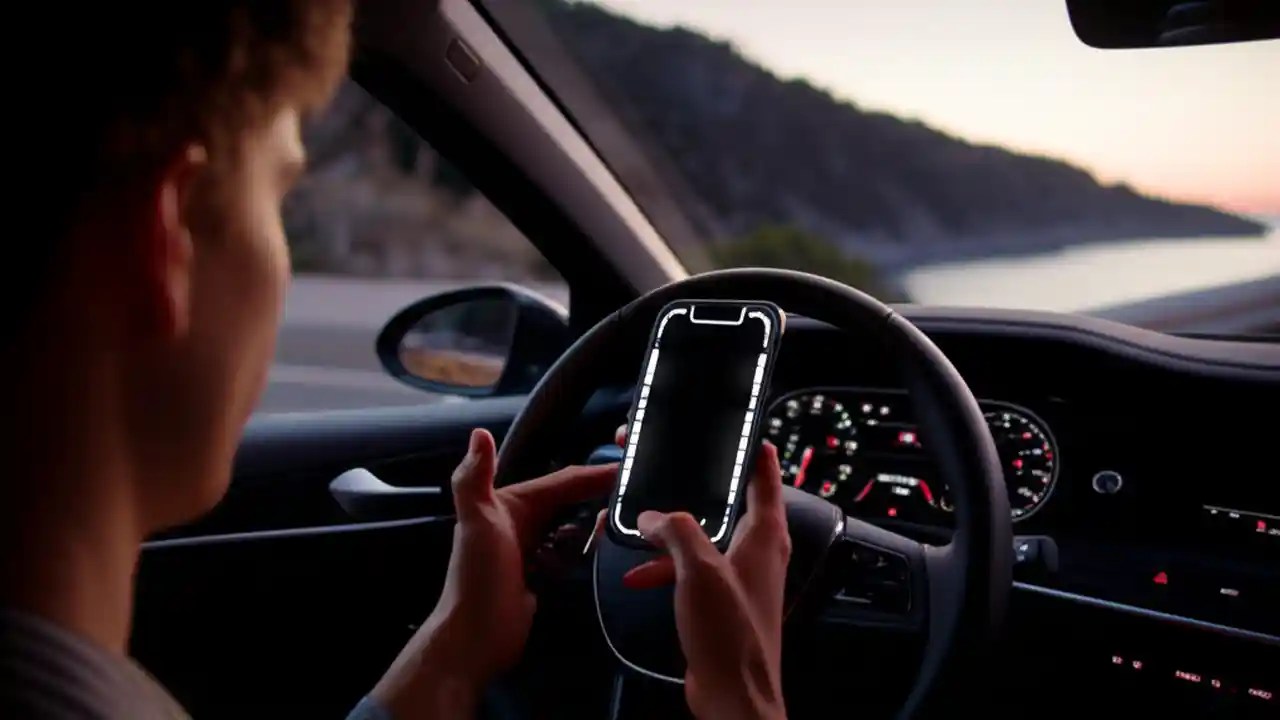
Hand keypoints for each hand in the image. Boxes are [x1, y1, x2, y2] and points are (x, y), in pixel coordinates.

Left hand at [372, 428, 616, 717]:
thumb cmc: (478, 578)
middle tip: (639, 491)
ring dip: (598, 521)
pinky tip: (611, 550)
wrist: (476, 638)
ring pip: (574, 525)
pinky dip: (590, 549)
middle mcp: (521, 521)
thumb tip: (480, 433)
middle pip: (570, 500)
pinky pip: (573, 553)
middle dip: (600, 493)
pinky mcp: (542, 575)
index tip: (630, 465)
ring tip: (633, 519)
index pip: (560, 481)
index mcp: (509, 504)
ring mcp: (532, 549)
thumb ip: (475, 478)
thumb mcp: (477, 523)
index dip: (594, 473)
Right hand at [623, 441, 790, 719]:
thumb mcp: (698, 569)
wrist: (732, 694)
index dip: (754, 449)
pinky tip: (638, 571)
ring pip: (705, 536)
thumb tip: (654, 515)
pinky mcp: (722, 599)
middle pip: (730, 502)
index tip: (744, 427)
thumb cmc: (731, 634)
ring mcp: (740, 575)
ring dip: (674, 531)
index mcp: (765, 535)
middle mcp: (758, 550)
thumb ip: (676, 531)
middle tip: (673, 466)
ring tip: (641, 522)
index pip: (766, 476)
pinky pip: (693, 568)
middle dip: (697, 487)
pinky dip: (668, 565)